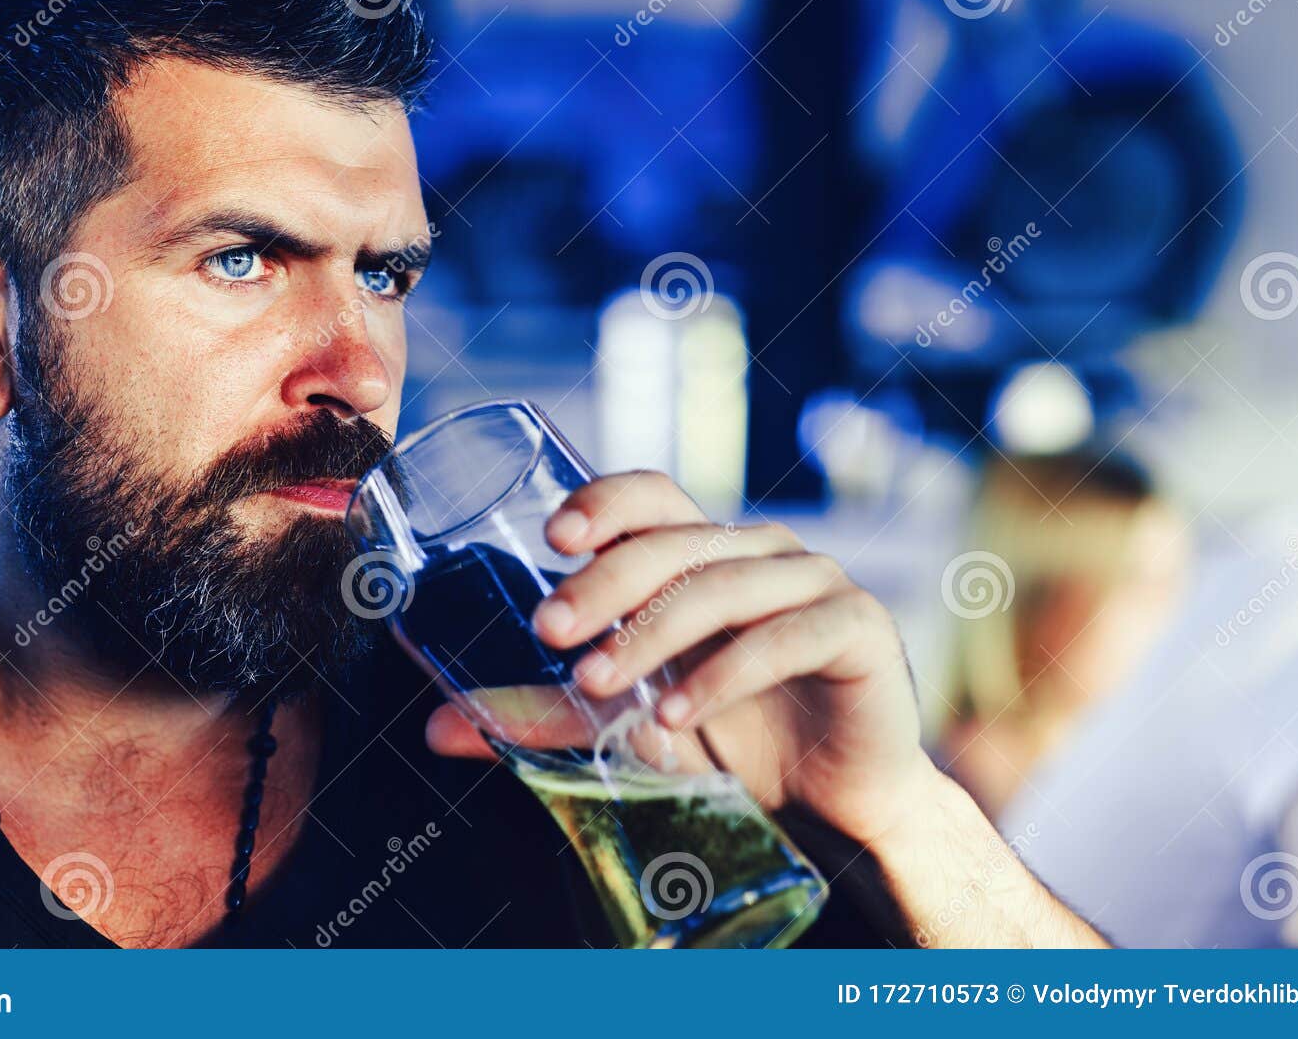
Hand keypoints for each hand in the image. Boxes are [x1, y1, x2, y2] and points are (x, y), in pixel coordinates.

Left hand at [425, 469, 937, 846]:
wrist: (840, 803)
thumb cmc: (734, 744)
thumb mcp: (631, 722)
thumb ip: (550, 714)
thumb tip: (439, 726)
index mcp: (706, 552)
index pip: (652, 494)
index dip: (605, 501)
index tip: (552, 536)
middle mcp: (759, 552)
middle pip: (676, 540)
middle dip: (605, 582)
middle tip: (547, 629)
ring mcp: (814, 583)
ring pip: (723, 586)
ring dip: (653, 634)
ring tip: (596, 681)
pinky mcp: (859, 629)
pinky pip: (786, 637)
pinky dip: (723, 676)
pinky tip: (675, 716)